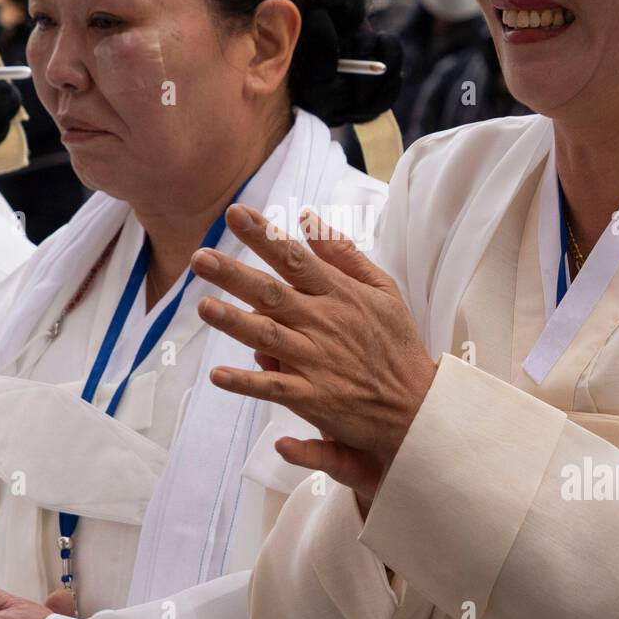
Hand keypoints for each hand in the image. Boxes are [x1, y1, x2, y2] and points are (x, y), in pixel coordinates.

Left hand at [191, 205, 436, 506]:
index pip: (295, 257)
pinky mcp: (314, 398)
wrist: (419, 405)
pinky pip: (275, 389)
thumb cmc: (397, 342)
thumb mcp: (383, 289)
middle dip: (235, 275)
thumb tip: (308, 218)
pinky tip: (218, 375)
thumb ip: (344, 254)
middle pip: (273, 294)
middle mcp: (325, 324)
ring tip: (203, 307)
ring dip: (235, 323)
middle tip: (200, 258)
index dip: (264, 235)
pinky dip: (247, 383)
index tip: (235, 213)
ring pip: (269, 337)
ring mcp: (318, 362)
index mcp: (340, 294)